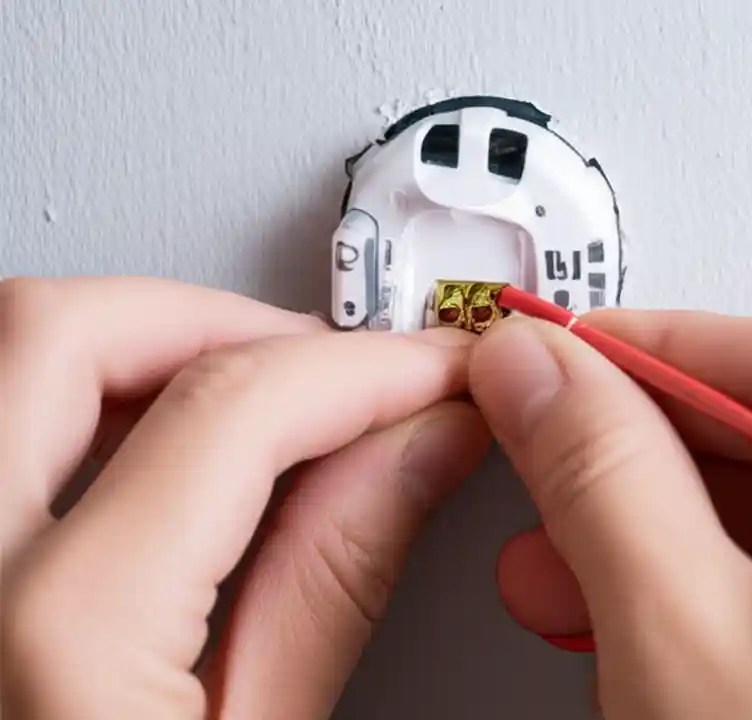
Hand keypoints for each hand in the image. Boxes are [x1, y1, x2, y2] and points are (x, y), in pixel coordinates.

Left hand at [0, 277, 490, 718]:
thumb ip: (327, 589)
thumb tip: (413, 450)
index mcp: (58, 631)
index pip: (229, 411)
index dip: (361, 370)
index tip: (430, 373)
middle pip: (69, 332)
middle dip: (229, 317)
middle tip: (335, 366)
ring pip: (10, 357)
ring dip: (143, 343)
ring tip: (258, 399)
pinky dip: (82, 401)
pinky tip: (161, 452)